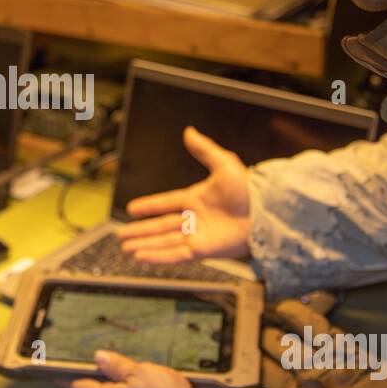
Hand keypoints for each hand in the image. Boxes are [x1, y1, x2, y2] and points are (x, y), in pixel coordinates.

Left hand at [59, 350, 200, 387]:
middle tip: (78, 366)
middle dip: (86, 380)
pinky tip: (132, 382)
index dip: (65, 379)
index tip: (52, 372)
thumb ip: (118, 366)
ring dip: (106, 385)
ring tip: (105, 369)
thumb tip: (97, 358)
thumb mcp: (140, 373)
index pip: (80, 387)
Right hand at [116, 126, 251, 261]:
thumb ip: (204, 149)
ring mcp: (197, 236)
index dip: (149, 206)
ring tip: (125, 247)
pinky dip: (158, 255)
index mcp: (196, 198)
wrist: (265, 213)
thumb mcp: (224, 164)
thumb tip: (189, 131)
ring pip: (164, 241)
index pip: (166, 203)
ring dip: (145, 245)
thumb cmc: (249, 190)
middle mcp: (194, 219)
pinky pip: (175, 254)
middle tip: (120, 235)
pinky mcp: (202, 250)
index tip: (132, 209)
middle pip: (160, 226)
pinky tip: (142, 256)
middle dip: (140, 231)